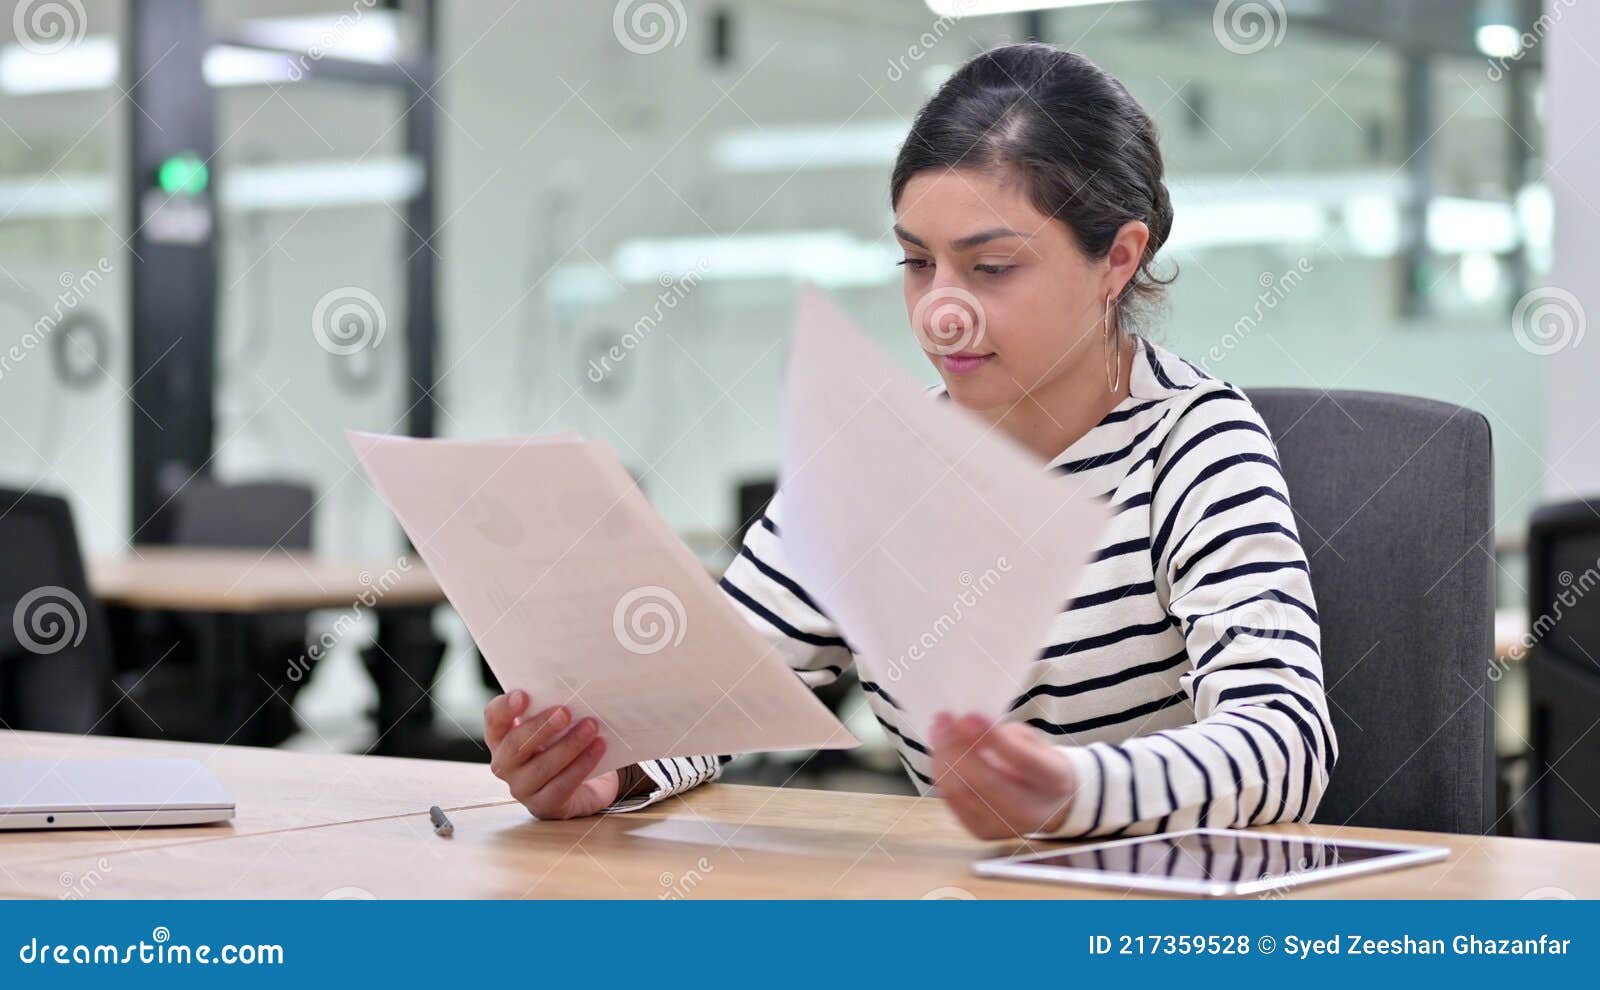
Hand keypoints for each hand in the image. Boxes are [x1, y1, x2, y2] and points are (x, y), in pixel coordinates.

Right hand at [484, 690, 619, 819]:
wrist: (584, 785)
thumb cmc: (563, 745)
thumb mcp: (554, 726)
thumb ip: (552, 709)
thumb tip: (571, 689)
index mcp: (501, 737)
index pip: (494, 719)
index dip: (505, 708)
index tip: (523, 695)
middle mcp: (504, 764)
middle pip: (515, 745)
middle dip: (541, 727)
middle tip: (566, 711)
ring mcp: (521, 788)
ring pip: (541, 767)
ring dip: (569, 745)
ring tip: (591, 727)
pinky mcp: (543, 805)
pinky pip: (562, 786)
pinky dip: (582, 765)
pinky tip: (598, 748)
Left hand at [929, 712, 1078, 839]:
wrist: (1049, 805)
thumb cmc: (1039, 765)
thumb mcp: (1033, 742)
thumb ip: (1004, 737)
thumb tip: (965, 728)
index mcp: (1053, 780)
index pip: (1022, 761)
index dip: (992, 739)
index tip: (969, 717)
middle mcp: (1030, 811)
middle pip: (984, 782)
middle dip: (956, 747)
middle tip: (944, 719)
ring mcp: (1003, 826)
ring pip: (961, 792)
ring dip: (943, 756)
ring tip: (938, 729)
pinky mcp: (981, 831)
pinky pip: (952, 800)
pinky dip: (942, 772)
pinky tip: (940, 751)